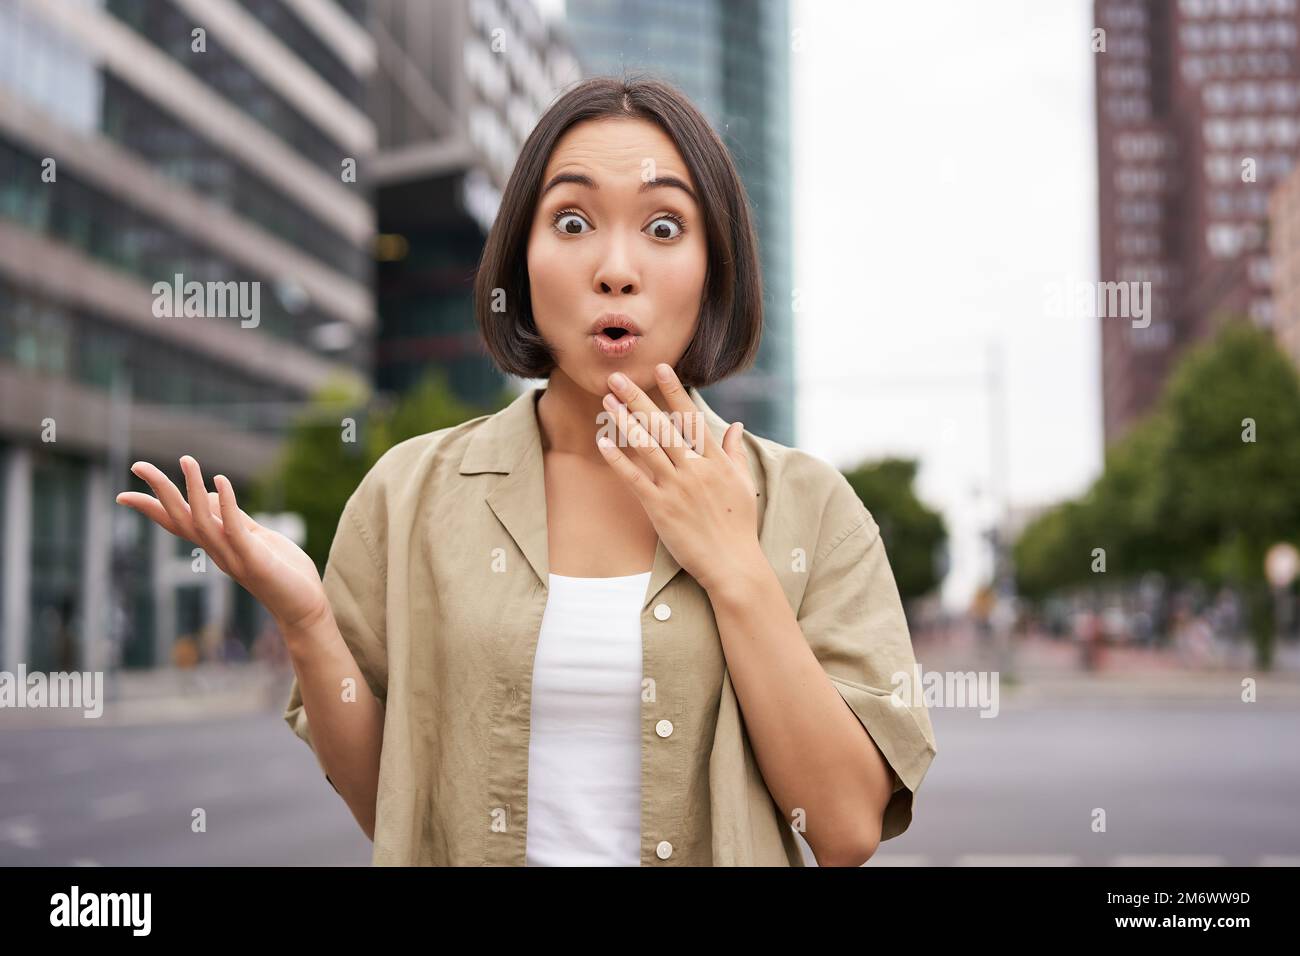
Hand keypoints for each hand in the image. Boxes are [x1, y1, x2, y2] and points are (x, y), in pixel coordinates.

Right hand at [115, 456, 330, 631]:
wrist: (304, 607)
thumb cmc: (283, 572)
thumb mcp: (256, 537)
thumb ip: (236, 517)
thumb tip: (215, 492)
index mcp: (216, 545)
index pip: (177, 523)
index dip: (151, 509)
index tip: (122, 495)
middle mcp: (217, 550)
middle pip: (179, 518)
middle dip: (158, 492)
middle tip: (137, 466)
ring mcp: (232, 555)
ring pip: (201, 520)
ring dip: (192, 489)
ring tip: (186, 460)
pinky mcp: (253, 557)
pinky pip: (235, 527)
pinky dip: (226, 503)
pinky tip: (220, 480)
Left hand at [596, 364, 763, 593]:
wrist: (732, 563)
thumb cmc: (740, 525)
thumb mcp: (743, 483)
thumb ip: (735, 452)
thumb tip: (736, 426)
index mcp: (716, 460)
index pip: (691, 417)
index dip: (674, 391)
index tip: (660, 368)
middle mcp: (695, 469)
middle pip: (662, 425)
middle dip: (638, 398)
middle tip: (618, 377)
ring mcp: (676, 488)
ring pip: (646, 446)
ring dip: (624, 421)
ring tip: (607, 401)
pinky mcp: (660, 508)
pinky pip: (634, 479)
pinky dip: (618, 459)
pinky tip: (603, 442)